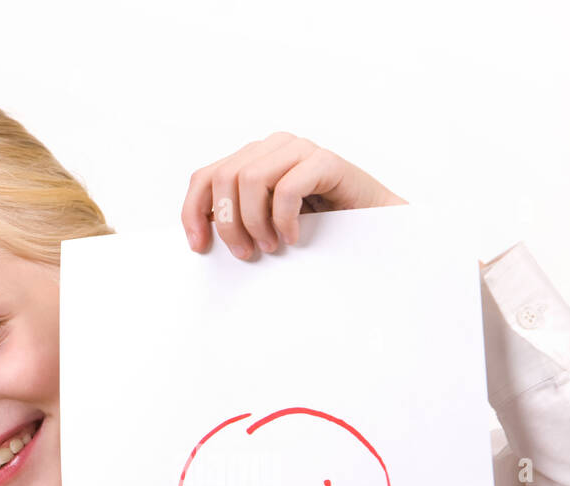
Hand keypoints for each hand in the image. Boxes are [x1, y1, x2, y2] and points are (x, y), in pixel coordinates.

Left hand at [182, 132, 406, 258]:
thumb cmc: (321, 228)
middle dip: (228, 223)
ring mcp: (300, 150)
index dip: (193, 211)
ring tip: (270, 246)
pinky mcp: (326, 161)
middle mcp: (273, 147)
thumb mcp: (268, 225)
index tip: (199, 246)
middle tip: (246, 253)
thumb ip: (239, 219)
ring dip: (255, 222)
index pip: (206, 176)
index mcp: (254, 159)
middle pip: (224, 178)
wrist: (376, 227)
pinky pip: (287, 188)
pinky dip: (284, 219)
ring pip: (250, 179)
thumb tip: (201, 236)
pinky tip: (294, 237)